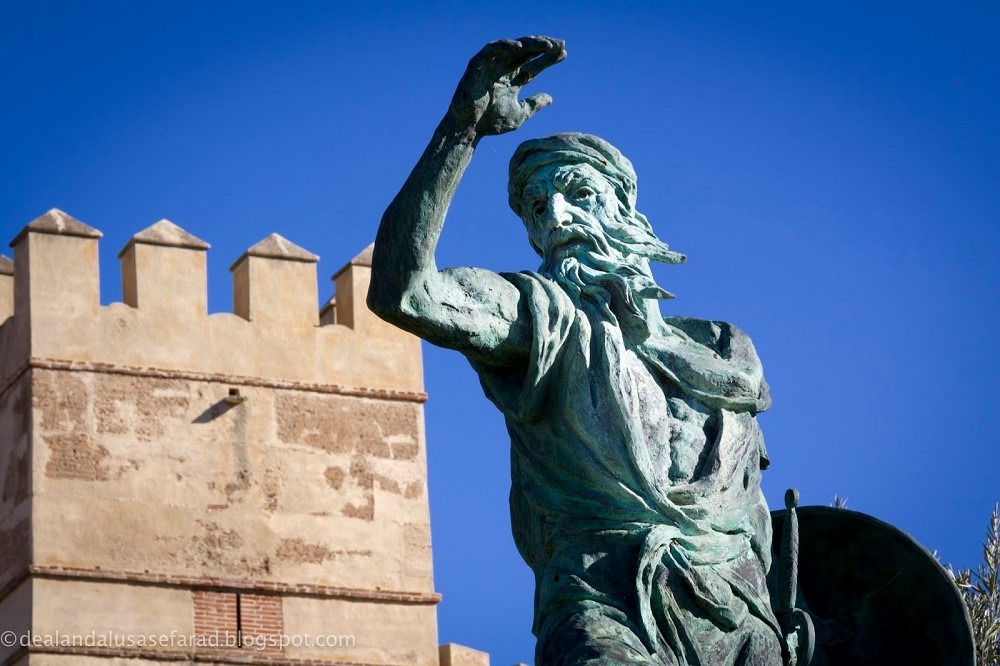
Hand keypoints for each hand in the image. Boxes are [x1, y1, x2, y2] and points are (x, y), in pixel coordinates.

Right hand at [450, 36, 566, 135]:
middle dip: (543, 47)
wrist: (469, 129)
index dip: (548, 59)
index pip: (533, 65)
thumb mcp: (520, 114)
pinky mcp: (477, 65)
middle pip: (526, 53)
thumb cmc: (490, 123)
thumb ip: (534, 104)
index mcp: (513, 80)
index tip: (564, 54)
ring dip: (530, 44)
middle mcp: (503, 70)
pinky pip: (491, 50)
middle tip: (560, 44)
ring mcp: (491, 66)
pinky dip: (504, 46)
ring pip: (512, 48)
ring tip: (546, 44)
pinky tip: (520, 46)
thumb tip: (550, 98)